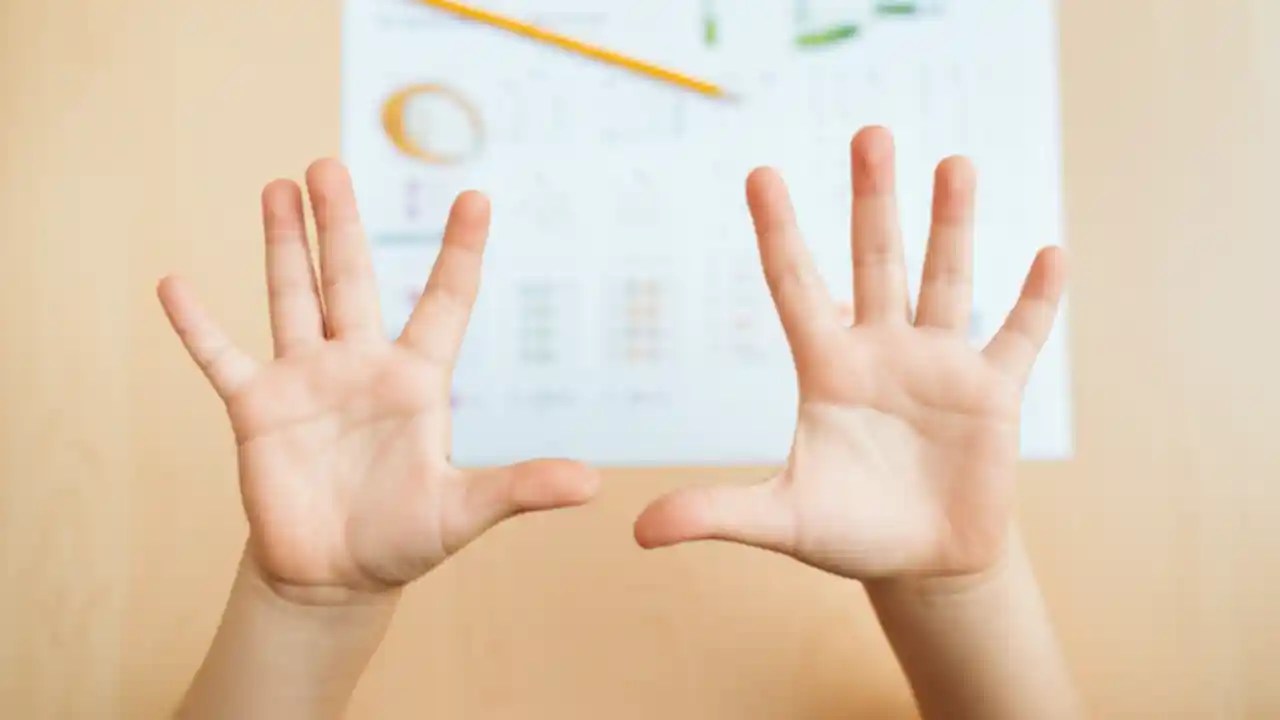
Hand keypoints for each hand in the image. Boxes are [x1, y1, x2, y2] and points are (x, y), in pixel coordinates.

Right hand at [159, 160, 597, 603]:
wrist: (336, 577)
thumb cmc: (406, 539)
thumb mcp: (464, 512)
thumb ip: (519, 488)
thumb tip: (593, 484)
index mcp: (417, 380)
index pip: (446, 302)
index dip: (461, 252)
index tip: (478, 197)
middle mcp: (360, 365)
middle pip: (352, 279)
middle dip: (341, 224)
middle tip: (328, 165)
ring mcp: (306, 381)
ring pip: (293, 298)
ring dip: (283, 245)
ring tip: (279, 186)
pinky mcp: (257, 410)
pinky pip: (221, 358)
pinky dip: (197, 326)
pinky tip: (174, 284)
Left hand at [634, 127, 1064, 580]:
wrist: (922, 563)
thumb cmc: (849, 534)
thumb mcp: (781, 521)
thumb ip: (716, 514)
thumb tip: (638, 531)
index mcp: (826, 369)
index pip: (795, 286)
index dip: (778, 232)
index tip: (759, 173)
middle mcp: (880, 351)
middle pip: (875, 261)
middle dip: (872, 200)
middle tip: (870, 133)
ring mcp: (938, 366)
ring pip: (946, 279)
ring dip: (951, 224)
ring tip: (954, 163)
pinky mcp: (990, 395)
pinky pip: (1016, 338)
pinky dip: (1035, 302)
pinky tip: (1050, 254)